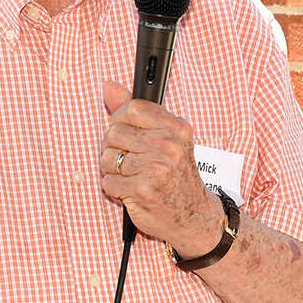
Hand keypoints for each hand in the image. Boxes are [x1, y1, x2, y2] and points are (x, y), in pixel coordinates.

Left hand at [100, 81, 223, 254]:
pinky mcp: (143, 191)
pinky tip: (131, 190)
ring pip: (108, 158)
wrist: (194, 215)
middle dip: (114, 148)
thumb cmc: (176, 175)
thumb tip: (109, 87)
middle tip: (130, 160)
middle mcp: (168, 146)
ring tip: (131, 176)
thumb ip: (136, 111)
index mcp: (176, 128)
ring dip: (113, 170)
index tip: (126, 133)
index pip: (133, 108)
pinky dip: (114, 188)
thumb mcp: (166, 137)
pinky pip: (108, 181)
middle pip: (114, 132)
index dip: (121, 120)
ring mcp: (156, 169)